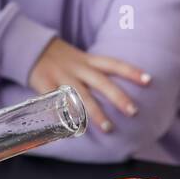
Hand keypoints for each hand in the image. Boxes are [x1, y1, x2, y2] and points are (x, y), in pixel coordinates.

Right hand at [27, 39, 150, 133]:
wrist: (30, 48)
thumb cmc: (62, 59)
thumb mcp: (81, 60)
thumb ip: (98, 73)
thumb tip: (121, 92)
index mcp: (88, 61)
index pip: (113, 64)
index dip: (131, 71)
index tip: (149, 80)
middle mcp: (77, 68)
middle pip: (101, 82)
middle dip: (118, 97)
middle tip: (134, 111)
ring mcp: (61, 77)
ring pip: (81, 96)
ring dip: (95, 113)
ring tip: (109, 129)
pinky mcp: (44, 85)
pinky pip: (55, 103)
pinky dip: (63, 116)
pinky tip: (72, 130)